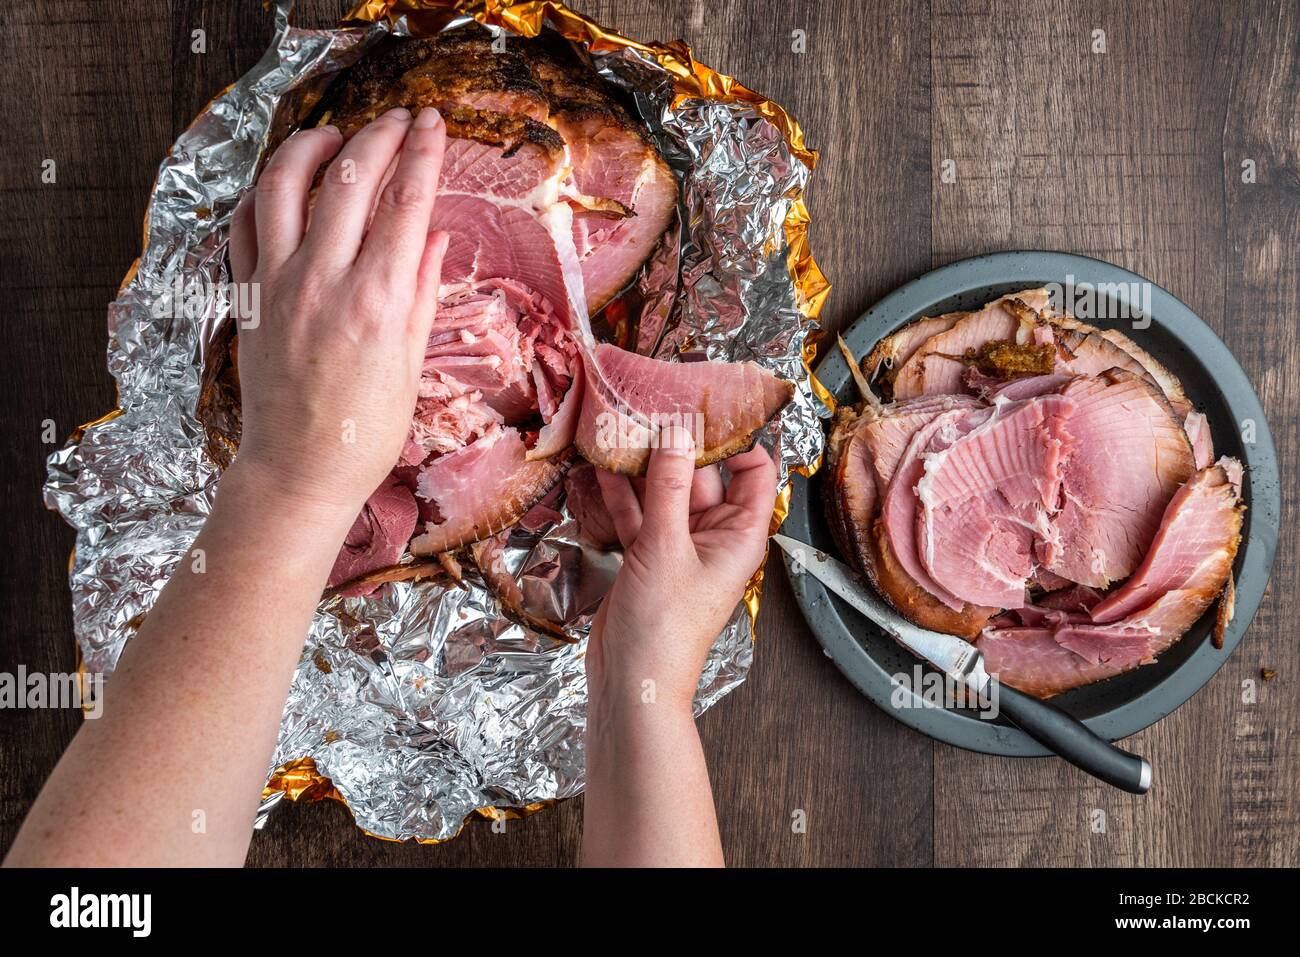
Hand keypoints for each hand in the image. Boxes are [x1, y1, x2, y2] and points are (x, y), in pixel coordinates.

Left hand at [226, 106, 447, 515]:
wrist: (299, 470)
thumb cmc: (365, 430)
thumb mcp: (411, 361)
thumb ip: (421, 289)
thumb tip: (434, 235)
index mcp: (378, 301)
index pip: (406, 203)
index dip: (422, 153)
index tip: (432, 124)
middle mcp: (325, 282)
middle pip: (351, 179)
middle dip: (379, 136)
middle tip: (399, 119)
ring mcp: (278, 284)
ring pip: (286, 185)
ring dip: (313, 146)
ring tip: (336, 135)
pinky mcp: (247, 295)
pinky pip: (246, 223)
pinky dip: (265, 190)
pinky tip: (286, 183)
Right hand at [590, 428, 779, 711]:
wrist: (632, 682)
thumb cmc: (665, 629)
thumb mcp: (667, 547)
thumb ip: (669, 487)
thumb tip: (678, 434)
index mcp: (741, 536)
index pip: (754, 472)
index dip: (738, 438)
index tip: (712, 405)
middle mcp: (715, 537)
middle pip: (704, 476)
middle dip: (680, 443)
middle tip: (655, 404)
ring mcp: (679, 547)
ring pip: (666, 492)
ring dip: (646, 465)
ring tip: (624, 425)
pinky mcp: (648, 557)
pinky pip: (639, 514)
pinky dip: (623, 493)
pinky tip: (603, 465)